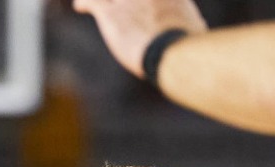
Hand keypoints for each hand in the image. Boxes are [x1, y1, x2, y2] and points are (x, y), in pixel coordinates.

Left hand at [73, 0, 207, 79]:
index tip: (146, 6)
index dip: (148, 3)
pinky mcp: (112, 13)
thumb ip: (186, 25)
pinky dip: (84, 3)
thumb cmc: (189, 49)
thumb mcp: (194, 30)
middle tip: (121, 5)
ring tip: (98, 2)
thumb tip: (193, 36)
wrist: (174, 52)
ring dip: (102, 0)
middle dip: (124, 2)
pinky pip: (92, 1)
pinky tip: (80, 7)